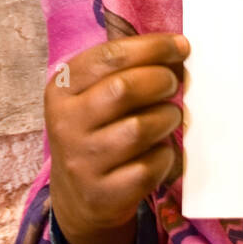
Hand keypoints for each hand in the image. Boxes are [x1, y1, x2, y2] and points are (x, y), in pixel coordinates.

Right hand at [45, 32, 189, 243]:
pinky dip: (165, 155)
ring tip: (169, 117)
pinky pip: (148, 167)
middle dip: (160, 80)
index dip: (151, 47)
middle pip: (123, 88)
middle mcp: (66, 123)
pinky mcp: (104, 194)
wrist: (78, 197)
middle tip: (173, 83)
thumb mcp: (92, 96)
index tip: (181, 46)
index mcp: (61, 89)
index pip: (108, 56)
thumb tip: (176, 51)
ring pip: (139, 129)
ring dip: (167, 117)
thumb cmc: (96, 132)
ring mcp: (82, 161)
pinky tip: (160, 151)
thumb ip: (123, 71)